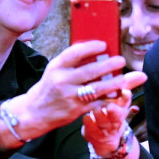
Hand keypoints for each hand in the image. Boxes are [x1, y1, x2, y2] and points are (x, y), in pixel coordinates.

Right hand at [13, 41, 146, 138]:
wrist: (34, 113)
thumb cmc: (49, 89)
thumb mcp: (55, 72)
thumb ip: (73, 63)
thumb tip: (97, 51)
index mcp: (56, 67)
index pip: (74, 53)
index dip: (90, 48)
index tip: (104, 45)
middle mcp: (62, 80)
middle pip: (89, 71)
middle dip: (108, 65)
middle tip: (121, 61)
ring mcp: (69, 96)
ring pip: (96, 89)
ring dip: (114, 84)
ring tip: (124, 79)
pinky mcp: (76, 110)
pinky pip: (97, 104)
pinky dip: (109, 101)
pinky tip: (119, 97)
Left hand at [81, 90, 136, 156]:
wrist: (105, 137)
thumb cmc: (111, 111)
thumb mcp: (120, 100)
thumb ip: (127, 84)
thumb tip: (142, 73)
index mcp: (121, 107)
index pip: (126, 102)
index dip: (126, 98)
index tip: (125, 92)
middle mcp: (114, 118)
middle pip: (117, 115)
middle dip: (115, 111)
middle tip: (110, 106)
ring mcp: (103, 126)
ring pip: (103, 122)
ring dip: (100, 115)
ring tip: (96, 109)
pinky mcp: (92, 131)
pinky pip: (90, 127)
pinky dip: (88, 122)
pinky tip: (85, 117)